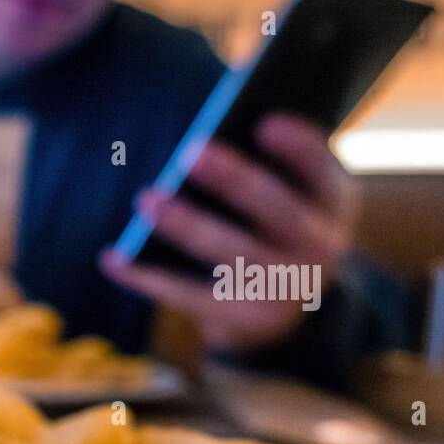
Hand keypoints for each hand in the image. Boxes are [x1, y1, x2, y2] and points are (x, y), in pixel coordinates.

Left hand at [101, 113, 358, 350]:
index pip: (322, 169)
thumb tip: (199, 145)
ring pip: (229, 255)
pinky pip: (186, 295)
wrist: (283, 313)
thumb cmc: (269, 230)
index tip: (263, 123)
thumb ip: (259, 168)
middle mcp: (318, 250)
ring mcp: (281, 290)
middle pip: (276, 211)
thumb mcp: (286, 197)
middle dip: (234, 181)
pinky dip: (144, 277)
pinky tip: (111, 257)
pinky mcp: (240, 320)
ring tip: (145, 198)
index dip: (298, 147)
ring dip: (186, 225)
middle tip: (190, 152)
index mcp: (331, 205)